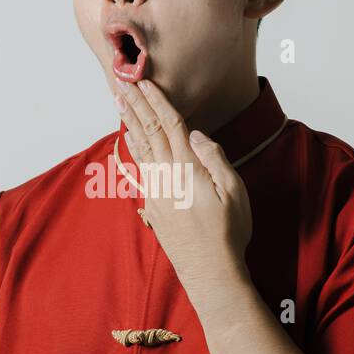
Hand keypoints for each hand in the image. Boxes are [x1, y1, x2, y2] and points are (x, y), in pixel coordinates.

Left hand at [113, 76, 252, 306]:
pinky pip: (141, 166)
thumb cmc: (228, 232)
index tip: (144, 82)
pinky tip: (128, 138)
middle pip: (149, 132)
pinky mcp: (154, 203)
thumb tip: (197, 134)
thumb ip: (215, 158)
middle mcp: (167, 176)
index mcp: (188, 169)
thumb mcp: (234, 192)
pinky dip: (133, 148)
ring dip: (130, 122)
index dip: (156, 101)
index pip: (169, 125)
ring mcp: (157, 190)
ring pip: (141, 147)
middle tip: (121, 83)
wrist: (209, 271)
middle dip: (136, 105)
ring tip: (119, 102)